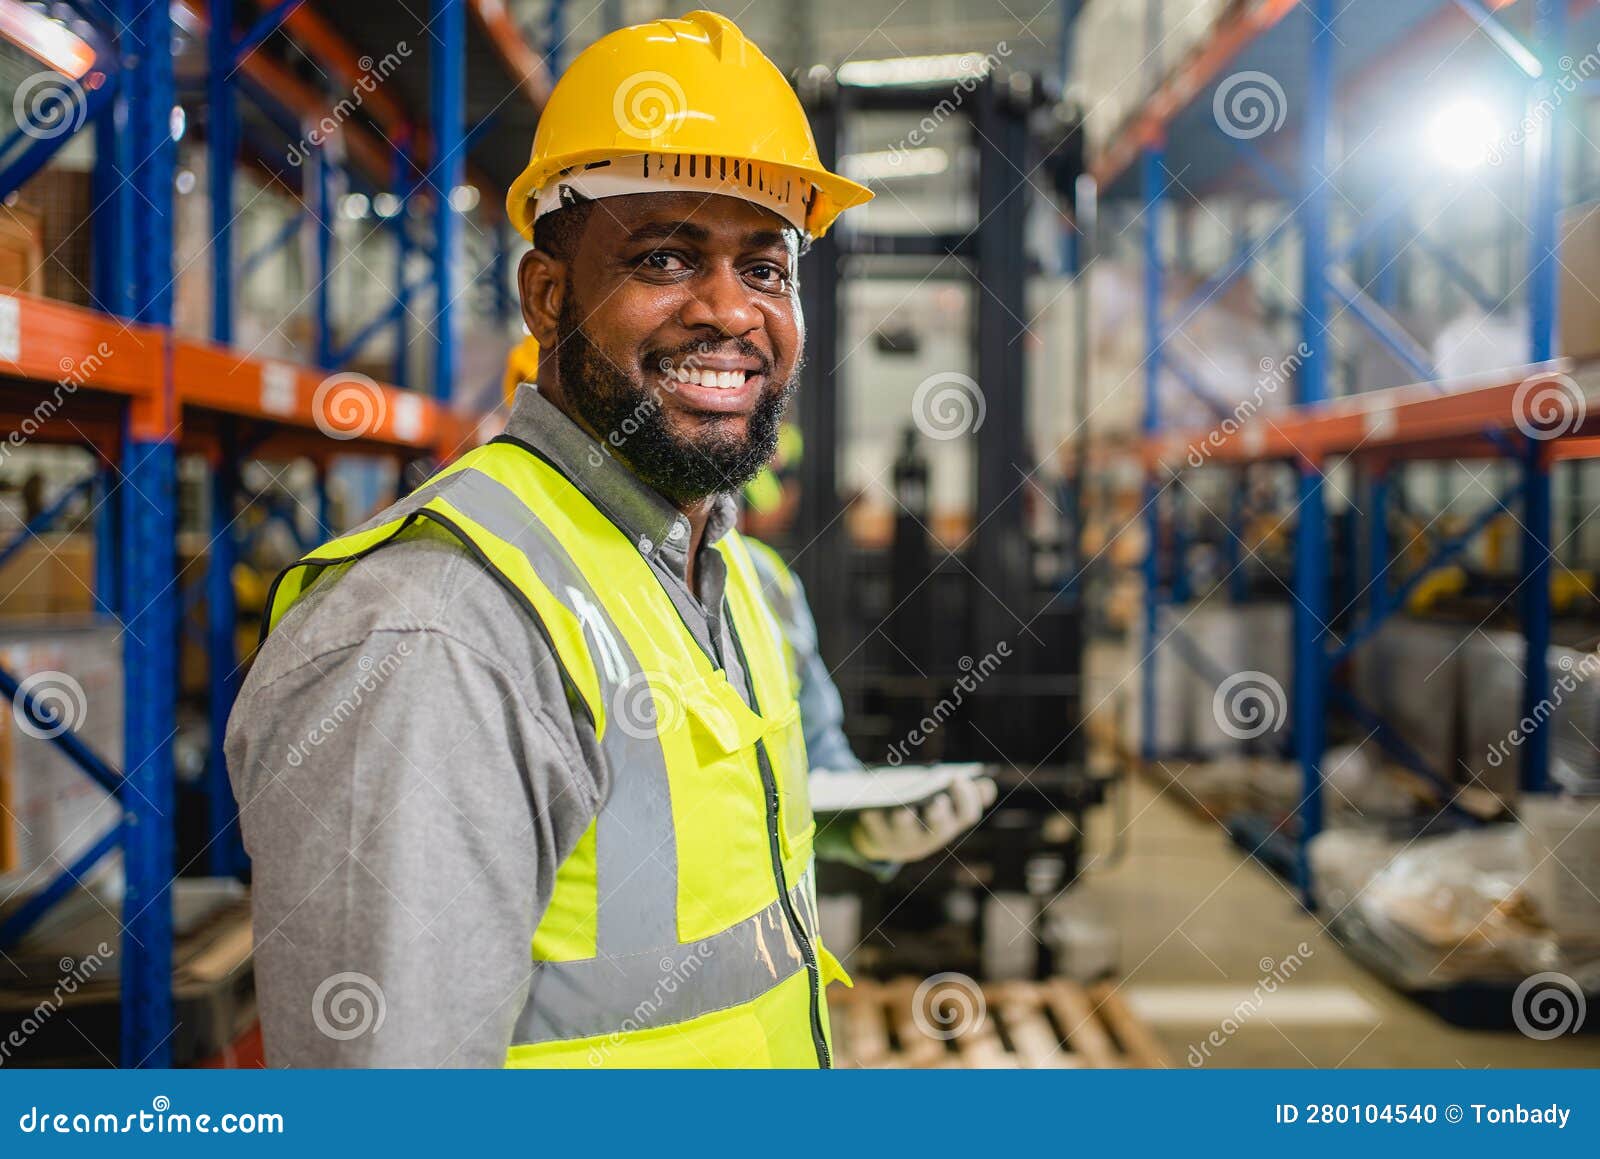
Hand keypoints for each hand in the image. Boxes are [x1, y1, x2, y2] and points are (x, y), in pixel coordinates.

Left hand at [851, 776, 996, 863]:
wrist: (891, 838)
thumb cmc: (923, 810)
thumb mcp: (944, 800)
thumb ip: (963, 792)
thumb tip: (986, 784)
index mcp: (951, 822)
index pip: (968, 814)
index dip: (967, 798)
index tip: (958, 777)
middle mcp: (932, 836)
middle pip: (940, 827)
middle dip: (939, 815)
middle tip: (936, 801)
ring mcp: (907, 841)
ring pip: (907, 832)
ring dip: (905, 821)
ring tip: (901, 808)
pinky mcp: (882, 841)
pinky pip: (876, 831)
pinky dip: (873, 821)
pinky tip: (869, 809)